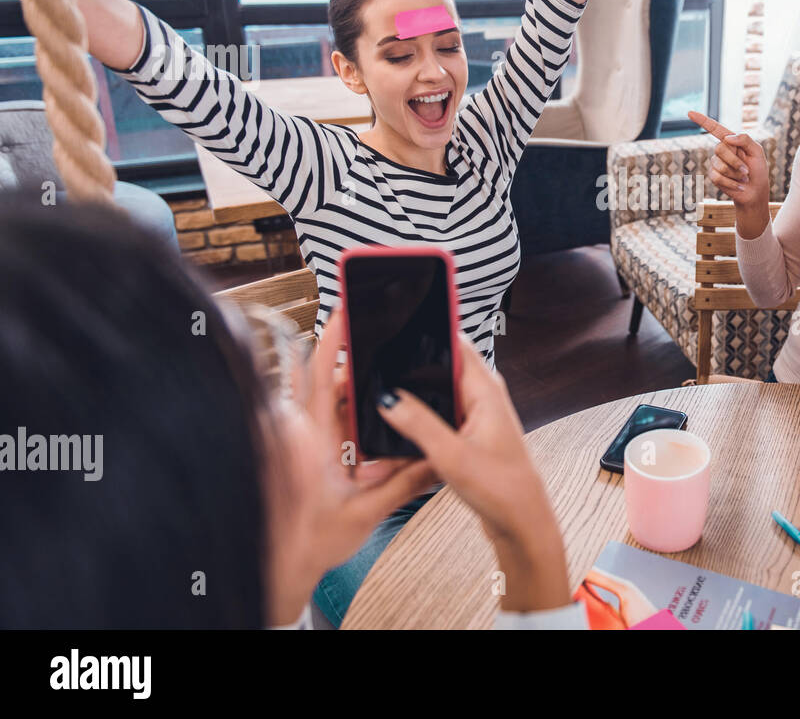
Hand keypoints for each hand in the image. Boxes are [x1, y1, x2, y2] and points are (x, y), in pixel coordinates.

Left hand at [262, 311, 438, 624]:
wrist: (284, 565)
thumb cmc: (314, 541)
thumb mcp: (367, 511)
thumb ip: (403, 483)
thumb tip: (436, 460)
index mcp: (314, 440)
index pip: (320, 378)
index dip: (331, 343)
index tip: (344, 313)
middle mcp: (306, 434)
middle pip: (324, 379)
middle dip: (348, 355)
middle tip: (372, 330)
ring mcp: (306, 441)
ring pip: (326, 397)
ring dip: (350, 381)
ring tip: (377, 364)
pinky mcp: (310, 453)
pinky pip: (328, 416)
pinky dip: (346, 404)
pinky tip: (366, 403)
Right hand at [376, 332, 569, 611]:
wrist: (522, 523)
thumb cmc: (501, 489)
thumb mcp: (452, 455)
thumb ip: (418, 422)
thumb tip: (387, 397)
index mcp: (486, 389)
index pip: (454, 343)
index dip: (426, 333)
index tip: (394, 332)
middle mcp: (483, 396)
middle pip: (440, 368)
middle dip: (411, 370)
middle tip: (376, 373)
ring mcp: (477, 415)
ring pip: (437, 396)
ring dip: (414, 401)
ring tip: (381, 404)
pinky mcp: (470, 435)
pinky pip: (439, 418)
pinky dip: (420, 423)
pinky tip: (398, 432)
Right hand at [689, 110, 768, 209]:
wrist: (755, 191)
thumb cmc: (758, 170)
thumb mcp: (757, 151)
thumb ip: (745, 139)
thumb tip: (727, 137)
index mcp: (732, 141)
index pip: (715, 128)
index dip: (702, 120)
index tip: (690, 113)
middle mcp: (722, 150)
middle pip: (720, 148)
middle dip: (735, 161)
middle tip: (746, 170)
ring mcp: (716, 163)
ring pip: (720, 165)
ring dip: (735, 174)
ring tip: (743, 178)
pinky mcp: (714, 176)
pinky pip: (718, 177)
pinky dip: (732, 183)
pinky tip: (739, 186)